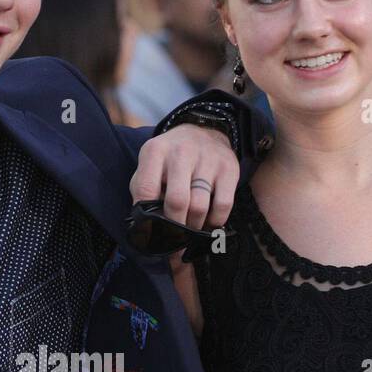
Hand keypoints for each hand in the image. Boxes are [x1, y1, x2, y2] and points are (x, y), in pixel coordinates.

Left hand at [129, 122, 238, 239]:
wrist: (204, 131)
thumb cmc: (171, 158)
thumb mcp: (151, 166)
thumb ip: (143, 192)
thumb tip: (146, 227)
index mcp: (155, 152)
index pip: (146, 190)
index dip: (147, 217)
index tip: (151, 232)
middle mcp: (181, 152)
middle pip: (177, 202)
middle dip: (174, 228)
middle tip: (174, 240)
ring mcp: (207, 159)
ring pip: (200, 207)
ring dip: (194, 228)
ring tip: (190, 233)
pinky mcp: (228, 168)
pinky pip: (223, 205)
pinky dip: (215, 221)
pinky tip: (208, 223)